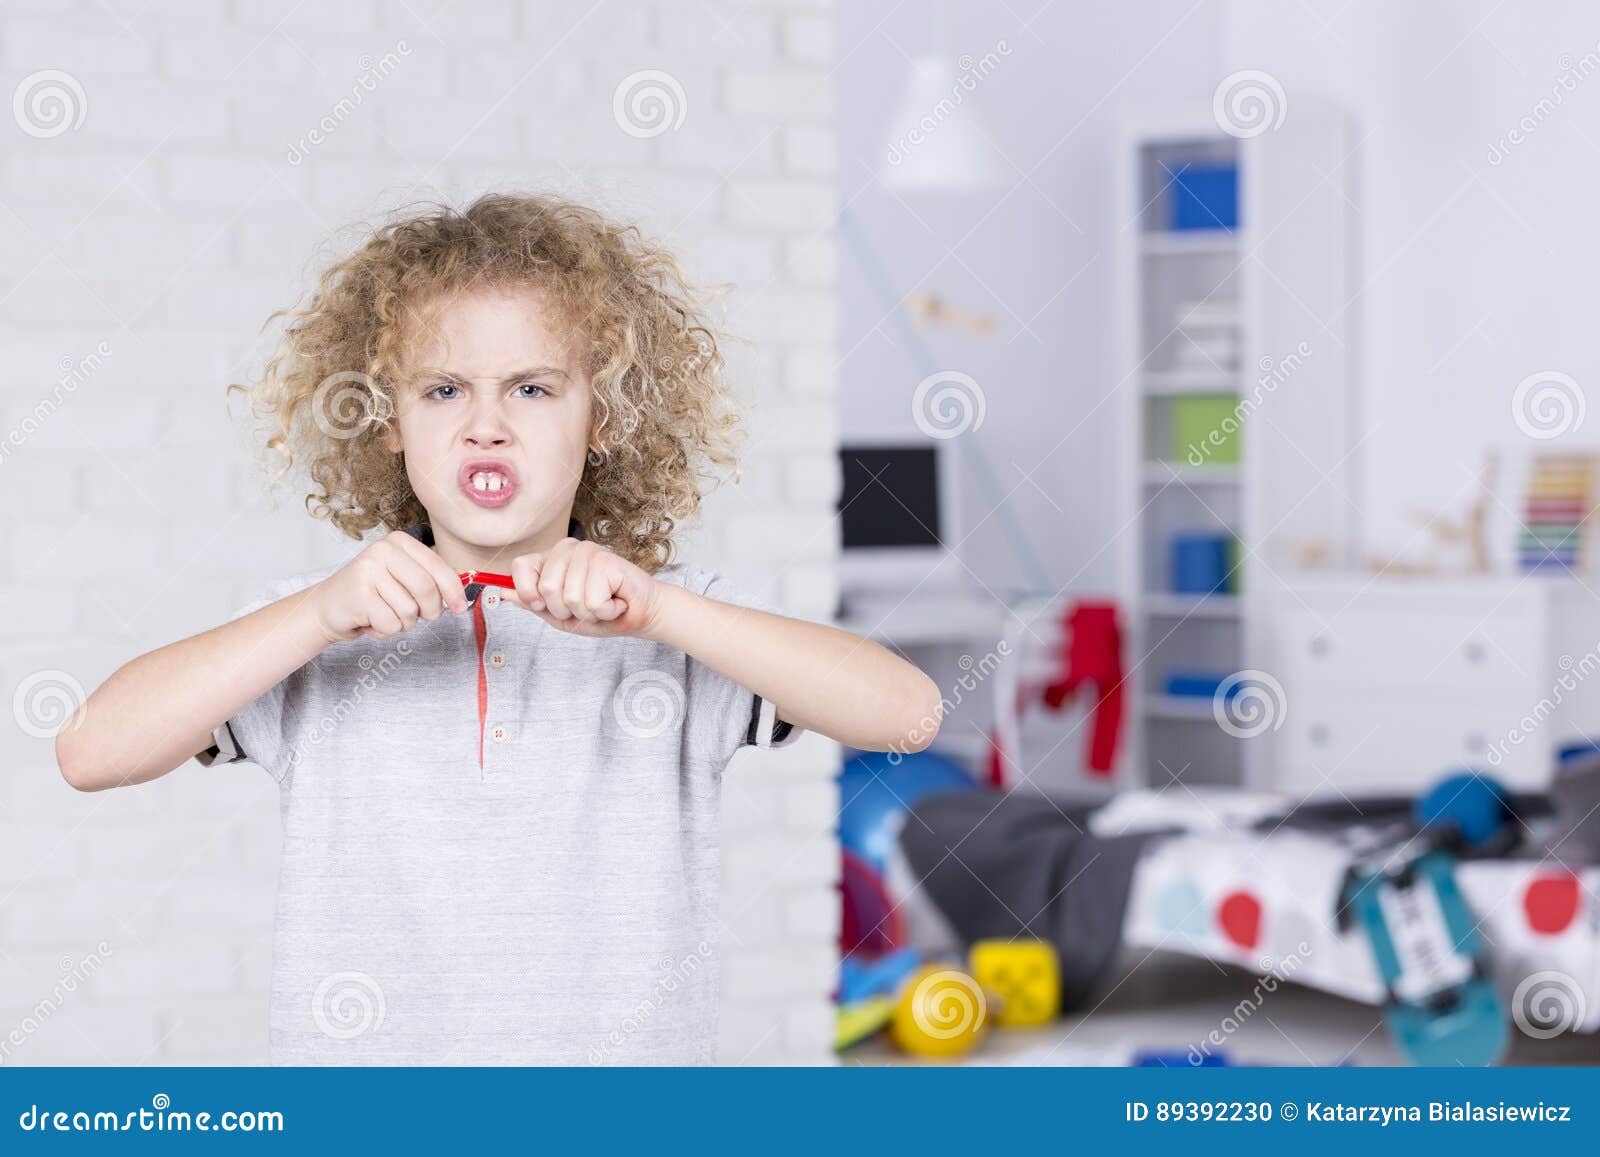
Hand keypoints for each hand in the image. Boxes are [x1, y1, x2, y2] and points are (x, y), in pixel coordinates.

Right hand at [310, 531, 467, 643]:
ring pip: (409, 610)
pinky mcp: (358, 594)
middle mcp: (383, 550)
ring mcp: (368, 570)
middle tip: (416, 616)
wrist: (328, 607)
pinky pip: (391, 624)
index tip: (460, 608)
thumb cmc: (373, 595)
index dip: (454, 592)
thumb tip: (461, 597)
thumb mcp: (403, 579)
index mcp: (399, 542)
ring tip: (384, 614)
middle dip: (428, 611)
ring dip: (402, 623)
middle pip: (427, 589)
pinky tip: (370, 620)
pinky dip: (385, 631)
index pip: (439, 567)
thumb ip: (431, 581)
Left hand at [509, 537, 660, 637]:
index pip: (520, 566)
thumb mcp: (558, 614)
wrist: (639, 616)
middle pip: (546, 587)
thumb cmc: (601, 614)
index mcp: (551, 560)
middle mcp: (567, 550)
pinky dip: (604, 610)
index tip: (543, 606)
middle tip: (585, 607)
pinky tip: (615, 600)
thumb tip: (499, 592)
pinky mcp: (606, 559)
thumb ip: (531, 602)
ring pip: (570, 597)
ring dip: (587, 613)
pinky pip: (592, 600)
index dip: (528, 592)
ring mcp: (587, 551)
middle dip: (565, 611)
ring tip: (602, 603)